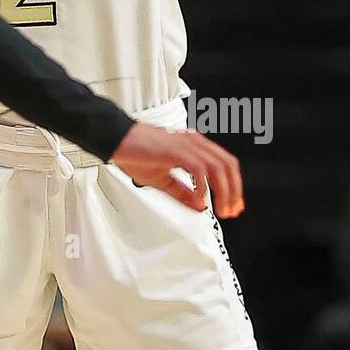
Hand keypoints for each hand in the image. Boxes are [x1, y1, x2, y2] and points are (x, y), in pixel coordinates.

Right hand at [110, 124, 243, 218]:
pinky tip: (200, 198)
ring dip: (223, 191)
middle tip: (231, 211)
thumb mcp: (162, 178)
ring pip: (218, 167)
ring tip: (220, 209)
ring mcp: (186, 144)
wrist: (116, 138)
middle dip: (234, 191)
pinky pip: (199, 168)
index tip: (233, 205)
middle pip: (228, 165)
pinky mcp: (176, 149)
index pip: (224, 164)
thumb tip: (200, 204)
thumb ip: (182, 191)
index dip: (233, 186)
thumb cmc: (134, 152)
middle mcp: (194, 142)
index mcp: (193, 145)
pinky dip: (203, 186)